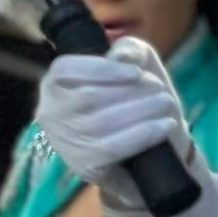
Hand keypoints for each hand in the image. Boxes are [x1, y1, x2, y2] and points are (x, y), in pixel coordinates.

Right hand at [35, 38, 199, 197]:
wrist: (145, 152)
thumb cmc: (134, 101)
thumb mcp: (134, 65)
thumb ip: (128, 50)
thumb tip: (121, 57)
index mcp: (55, 84)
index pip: (65, 70)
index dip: (102, 70)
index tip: (136, 72)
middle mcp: (51, 113)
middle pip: (87, 97)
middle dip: (131, 92)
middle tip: (160, 91)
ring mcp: (65, 142)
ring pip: (101, 122)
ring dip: (142, 111)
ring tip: (166, 104)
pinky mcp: (84, 166)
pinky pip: (112, 147)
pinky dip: (143, 134)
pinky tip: (164, 126)